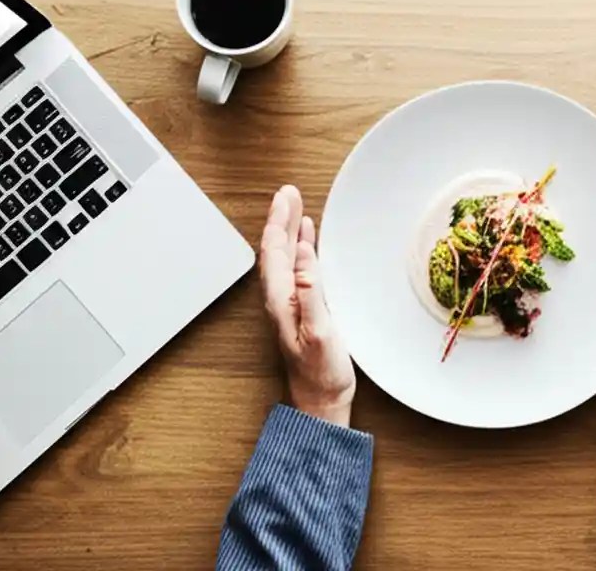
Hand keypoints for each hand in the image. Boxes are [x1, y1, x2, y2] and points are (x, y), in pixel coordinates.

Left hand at [260, 186, 356, 426]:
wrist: (320, 402)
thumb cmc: (320, 373)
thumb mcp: (320, 331)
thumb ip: (311, 292)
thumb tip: (305, 255)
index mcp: (281, 300)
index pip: (275, 250)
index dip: (279, 220)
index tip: (287, 196)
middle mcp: (281, 300)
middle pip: (277, 250)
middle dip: (282, 219)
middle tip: (290, 193)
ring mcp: (291, 305)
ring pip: (286, 259)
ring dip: (290, 232)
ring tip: (298, 210)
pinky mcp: (302, 312)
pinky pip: (297, 271)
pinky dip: (302, 251)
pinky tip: (309, 246)